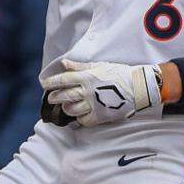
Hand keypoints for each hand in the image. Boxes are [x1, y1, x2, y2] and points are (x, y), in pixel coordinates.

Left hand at [41, 58, 161, 126]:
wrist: (138, 87)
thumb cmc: (119, 74)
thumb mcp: (99, 66)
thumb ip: (79, 66)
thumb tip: (64, 63)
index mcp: (86, 77)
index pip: (62, 80)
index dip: (51, 83)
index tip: (45, 85)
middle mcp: (86, 92)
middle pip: (62, 96)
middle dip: (54, 97)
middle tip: (52, 97)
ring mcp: (92, 105)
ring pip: (70, 110)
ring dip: (66, 108)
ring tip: (67, 106)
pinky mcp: (99, 116)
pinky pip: (83, 120)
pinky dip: (79, 118)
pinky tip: (80, 114)